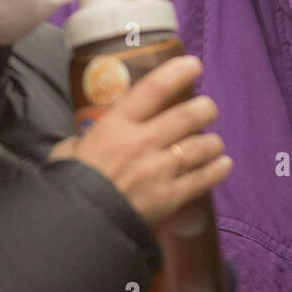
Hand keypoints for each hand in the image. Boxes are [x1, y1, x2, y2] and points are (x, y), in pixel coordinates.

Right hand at [48, 55, 230, 226]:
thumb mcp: (67, 153)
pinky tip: (224, 164)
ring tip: (214, 142)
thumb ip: (81, 143)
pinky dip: (217, 170)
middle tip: (208, 109)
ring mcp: (160, 170)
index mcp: (116, 126)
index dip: (177, 73)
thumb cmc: (70, 185)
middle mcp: (143, 142)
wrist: (78, 227)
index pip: (153, 89)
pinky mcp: (170, 197)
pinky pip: (202, 179)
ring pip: (201, 146)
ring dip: (213, 142)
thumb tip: (81, 143)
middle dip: (205, 109)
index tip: (194, 65)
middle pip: (187, 116)